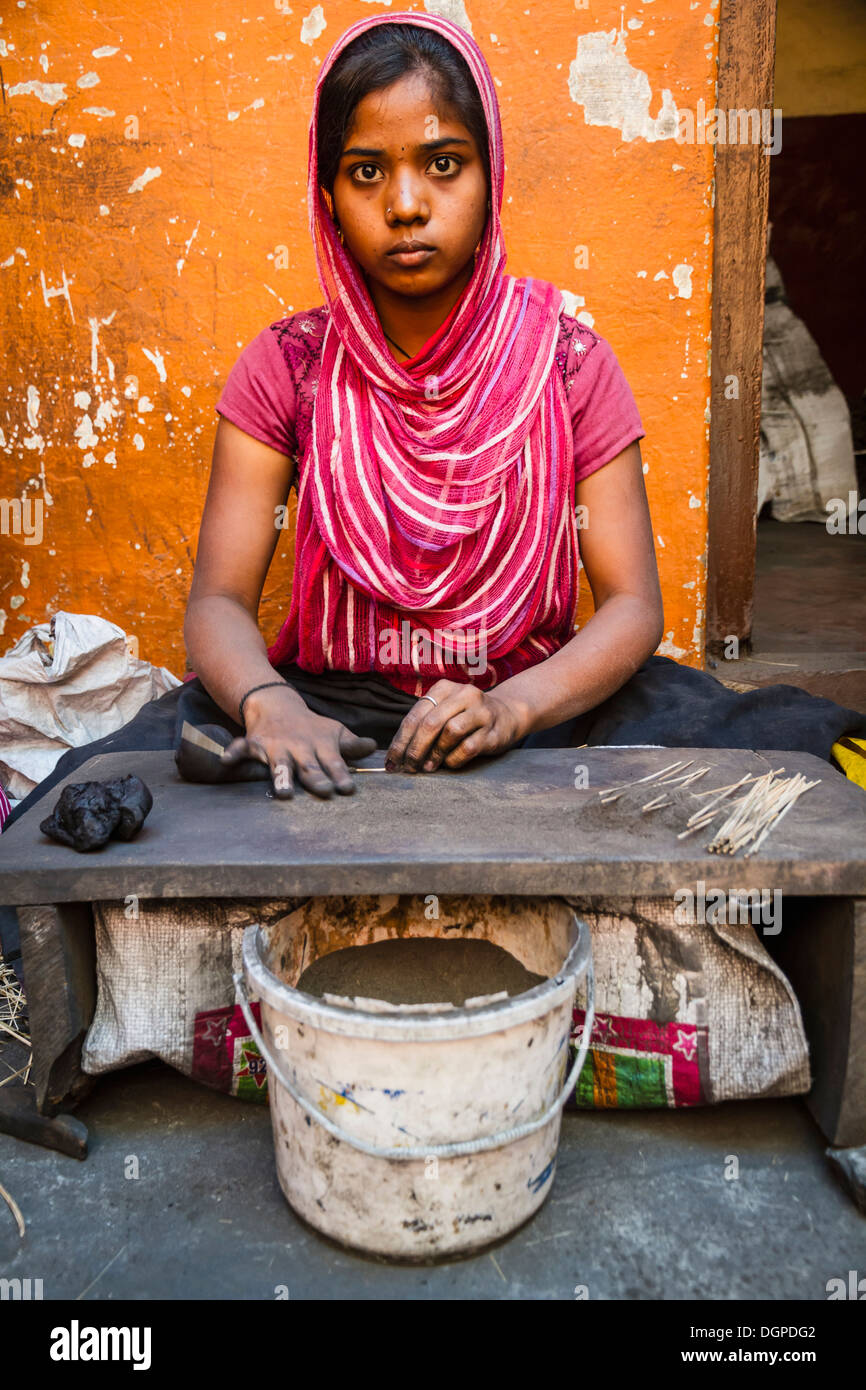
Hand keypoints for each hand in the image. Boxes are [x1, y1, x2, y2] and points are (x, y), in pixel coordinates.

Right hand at [222, 686, 376, 798]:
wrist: (277, 705)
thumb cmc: (312, 727)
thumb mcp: (334, 732)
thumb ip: (351, 745)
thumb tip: (373, 747)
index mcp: (320, 745)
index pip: (333, 762)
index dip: (340, 775)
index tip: (347, 788)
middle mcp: (299, 747)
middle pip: (309, 766)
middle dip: (316, 779)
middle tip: (324, 791)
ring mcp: (276, 746)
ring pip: (279, 764)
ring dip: (281, 777)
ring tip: (282, 793)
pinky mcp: (254, 744)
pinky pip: (241, 748)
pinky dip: (233, 752)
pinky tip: (226, 760)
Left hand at [385, 680, 525, 773]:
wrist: (508, 714)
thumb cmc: (466, 717)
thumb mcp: (444, 711)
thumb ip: (423, 724)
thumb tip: (397, 753)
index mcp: (444, 688)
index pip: (415, 716)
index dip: (400, 741)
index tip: (391, 761)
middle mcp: (463, 695)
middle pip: (430, 723)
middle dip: (414, 749)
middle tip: (407, 767)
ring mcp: (481, 712)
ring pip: (450, 732)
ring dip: (435, 754)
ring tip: (428, 767)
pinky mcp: (494, 731)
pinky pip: (468, 747)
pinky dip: (454, 759)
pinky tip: (449, 764)